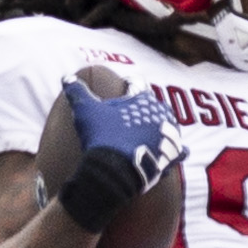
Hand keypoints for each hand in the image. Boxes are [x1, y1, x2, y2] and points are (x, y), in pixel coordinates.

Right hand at [56, 75, 183, 232]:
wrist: (114, 171)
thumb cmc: (101, 136)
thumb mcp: (85, 110)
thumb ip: (77, 91)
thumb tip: (66, 77)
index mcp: (143, 99)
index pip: (136, 84)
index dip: (129, 84)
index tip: (126, 85)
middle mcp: (160, 115)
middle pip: (154, 107)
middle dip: (146, 109)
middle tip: (136, 114)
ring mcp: (167, 137)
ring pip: (168, 127)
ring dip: (162, 128)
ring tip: (154, 132)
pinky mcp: (169, 158)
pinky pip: (178, 153)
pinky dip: (178, 152)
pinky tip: (181, 152)